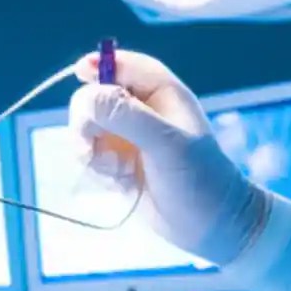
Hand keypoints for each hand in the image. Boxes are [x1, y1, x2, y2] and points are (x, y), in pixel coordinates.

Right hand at [68, 49, 290, 290]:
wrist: (211, 226)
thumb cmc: (198, 178)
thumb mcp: (165, 143)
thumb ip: (126, 115)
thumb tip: (87, 94)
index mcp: (162, 93)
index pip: (123, 65)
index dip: (99, 64)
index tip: (80, 72)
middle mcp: (142, 110)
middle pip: (94, 97)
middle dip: (87, 121)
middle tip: (91, 144)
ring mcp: (129, 137)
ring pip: (86, 128)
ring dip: (91, 149)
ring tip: (115, 171)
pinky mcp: (120, 162)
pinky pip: (90, 154)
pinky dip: (96, 168)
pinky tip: (119, 182)